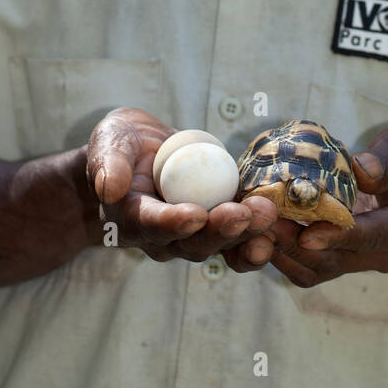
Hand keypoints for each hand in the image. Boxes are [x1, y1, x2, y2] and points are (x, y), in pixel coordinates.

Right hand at [85, 108, 277, 263]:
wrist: (138, 156)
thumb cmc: (119, 146)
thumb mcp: (108, 142)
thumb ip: (108, 162)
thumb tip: (109, 187)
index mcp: (132, 218)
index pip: (151, 225)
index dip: (173, 223)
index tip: (195, 215)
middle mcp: (163, 237)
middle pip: (193, 243)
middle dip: (221, 230)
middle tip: (245, 214)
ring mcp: (193, 236)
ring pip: (221, 245)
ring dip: (248, 234)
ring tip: (268, 215)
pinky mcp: (218, 226)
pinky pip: (240, 240)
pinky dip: (260, 235)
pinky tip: (279, 224)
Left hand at [224, 120, 387, 286]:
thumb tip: (361, 169)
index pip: (371, 237)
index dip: (338, 237)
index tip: (307, 232)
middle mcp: (387, 253)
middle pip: (337, 261)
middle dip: (296, 245)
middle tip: (261, 222)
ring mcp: (366, 257)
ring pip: (319, 269)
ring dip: (284, 253)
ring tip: (252, 227)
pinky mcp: (348, 253)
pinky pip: (313, 263)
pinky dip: (286, 252)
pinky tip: (260, 229)